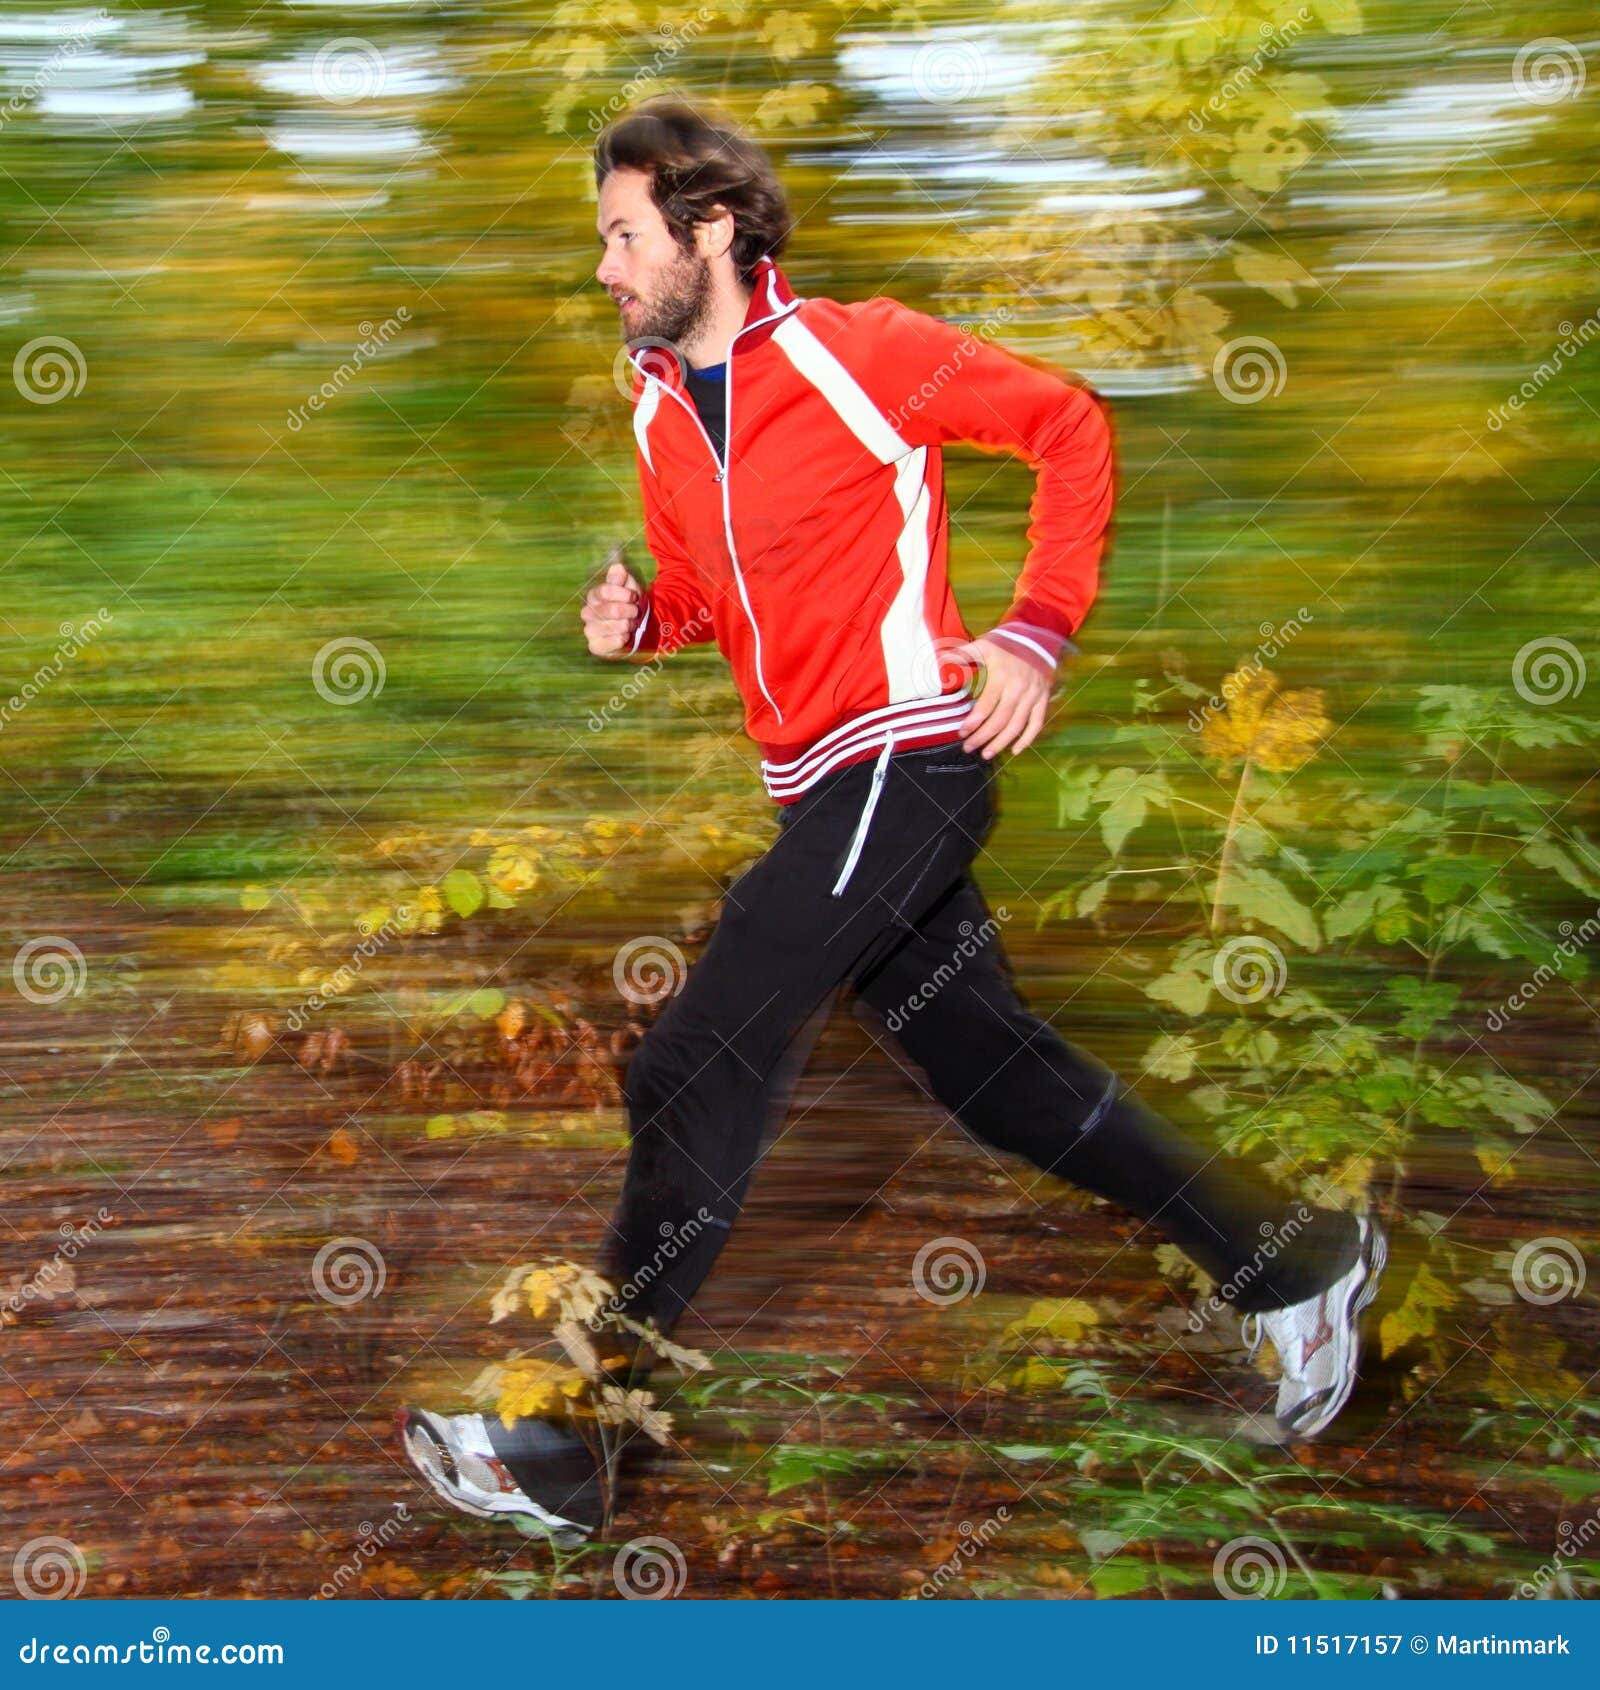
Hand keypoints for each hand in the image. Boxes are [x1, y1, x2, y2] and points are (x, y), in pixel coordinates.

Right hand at [582, 558, 643, 656]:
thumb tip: (617, 568)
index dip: (623, 593)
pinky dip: (621, 639)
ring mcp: (590, 630)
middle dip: (629, 610)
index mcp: (594, 596)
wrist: (636, 629)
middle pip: (610, 609)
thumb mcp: (629, 587)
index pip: (604, 591)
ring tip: (631, 624)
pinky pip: (609, 643)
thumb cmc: (630, 605)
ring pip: (610, 626)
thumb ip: (621, 577)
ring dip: (627, 625)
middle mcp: (588, 612)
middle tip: (635, 612)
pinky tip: (625, 636)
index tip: (634, 596)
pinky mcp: (595, 646)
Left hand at [956, 635, 1052, 758]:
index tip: (962, 733)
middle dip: (983, 737)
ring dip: (1001, 742)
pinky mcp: (1042, 699)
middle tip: (969, 748)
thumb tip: (940, 660)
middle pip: (1000, 720)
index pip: (986, 706)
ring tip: (987, 754)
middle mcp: (1019, 688)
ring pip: (1017, 725)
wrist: (1036, 639)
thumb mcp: (983, 645)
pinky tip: (1015, 750)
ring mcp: (1033, 695)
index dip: (973, 722)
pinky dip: (1027, 739)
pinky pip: (1036, 723)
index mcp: (1003, 676)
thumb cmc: (1005, 645)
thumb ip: (962, 654)